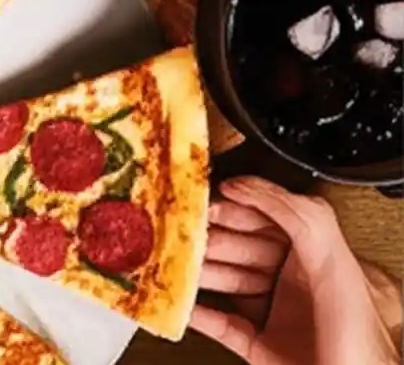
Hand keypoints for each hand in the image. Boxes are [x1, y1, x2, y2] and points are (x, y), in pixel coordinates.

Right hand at [191, 176, 400, 364]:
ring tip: (175, 265)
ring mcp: (285, 320)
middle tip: (185, 233)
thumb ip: (306, 223)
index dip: (244, 207)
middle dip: (212, 241)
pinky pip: (224, 324)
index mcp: (329, 264)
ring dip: (199, 274)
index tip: (213, 199)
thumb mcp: (338, 271)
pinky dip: (199, 314)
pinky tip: (182, 304)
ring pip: (232, 284)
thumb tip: (255, 188)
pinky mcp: (265, 350)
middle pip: (248, 251)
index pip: (280, 221)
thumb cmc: (360, 352)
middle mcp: (306, 289)